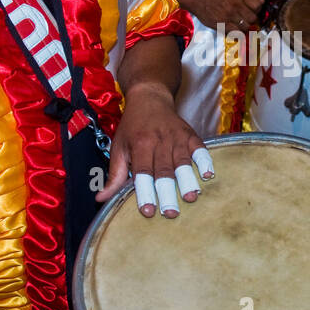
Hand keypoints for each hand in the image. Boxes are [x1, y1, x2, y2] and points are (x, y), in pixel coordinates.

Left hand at [99, 81, 210, 217]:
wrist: (149, 97)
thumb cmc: (132, 127)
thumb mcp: (118, 147)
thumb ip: (114, 175)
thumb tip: (101, 199)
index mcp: (139, 144)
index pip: (142, 172)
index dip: (145, 192)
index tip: (148, 211)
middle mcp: (159, 140)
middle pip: (163, 170)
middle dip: (167, 192)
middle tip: (170, 213)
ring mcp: (176, 137)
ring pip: (182, 162)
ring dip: (187, 180)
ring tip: (191, 198)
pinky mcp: (190, 134)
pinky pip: (199, 148)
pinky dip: (204, 161)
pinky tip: (208, 175)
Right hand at [184, 0, 262, 32]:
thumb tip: (262, 1)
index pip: (257, 5)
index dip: (257, 9)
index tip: (252, 9)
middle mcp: (235, 4)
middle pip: (253, 18)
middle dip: (251, 19)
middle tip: (246, 18)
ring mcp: (228, 15)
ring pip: (246, 26)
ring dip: (244, 26)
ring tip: (239, 23)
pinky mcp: (221, 24)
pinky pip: (236, 33)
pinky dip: (237, 32)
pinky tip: (234, 28)